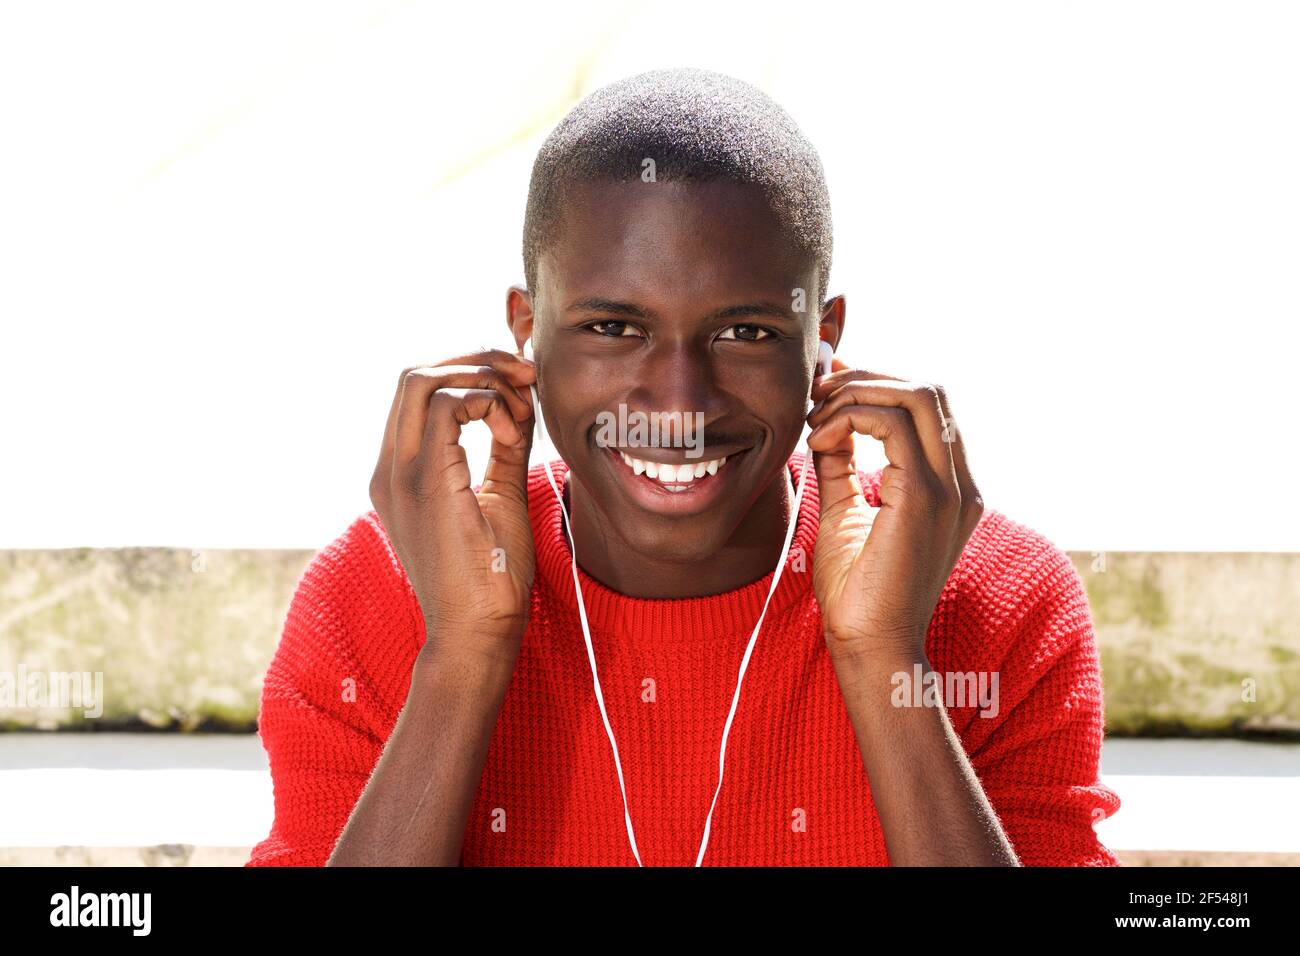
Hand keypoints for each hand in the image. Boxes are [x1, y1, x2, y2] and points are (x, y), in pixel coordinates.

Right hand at [369, 347, 537, 664]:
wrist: (477, 635)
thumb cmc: (491, 580)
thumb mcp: (500, 495)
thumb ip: (504, 448)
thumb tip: (520, 405)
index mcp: (401, 473)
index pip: (418, 393)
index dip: (470, 374)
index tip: (520, 389)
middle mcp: (389, 469)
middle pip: (413, 374)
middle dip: (475, 360)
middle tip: (523, 373)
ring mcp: (399, 475)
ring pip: (421, 378)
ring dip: (482, 375)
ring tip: (521, 401)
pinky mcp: (424, 483)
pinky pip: (446, 405)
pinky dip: (487, 402)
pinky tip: (511, 429)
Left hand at [806, 360, 983, 665]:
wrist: (868, 646)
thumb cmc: (857, 592)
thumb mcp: (846, 511)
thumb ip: (843, 464)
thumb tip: (827, 422)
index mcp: (951, 488)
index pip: (928, 408)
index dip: (877, 382)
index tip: (827, 383)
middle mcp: (961, 484)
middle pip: (930, 390)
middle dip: (867, 378)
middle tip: (817, 393)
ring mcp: (950, 489)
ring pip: (917, 395)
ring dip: (856, 393)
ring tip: (813, 417)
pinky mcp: (925, 498)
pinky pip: (893, 424)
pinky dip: (849, 417)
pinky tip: (818, 439)